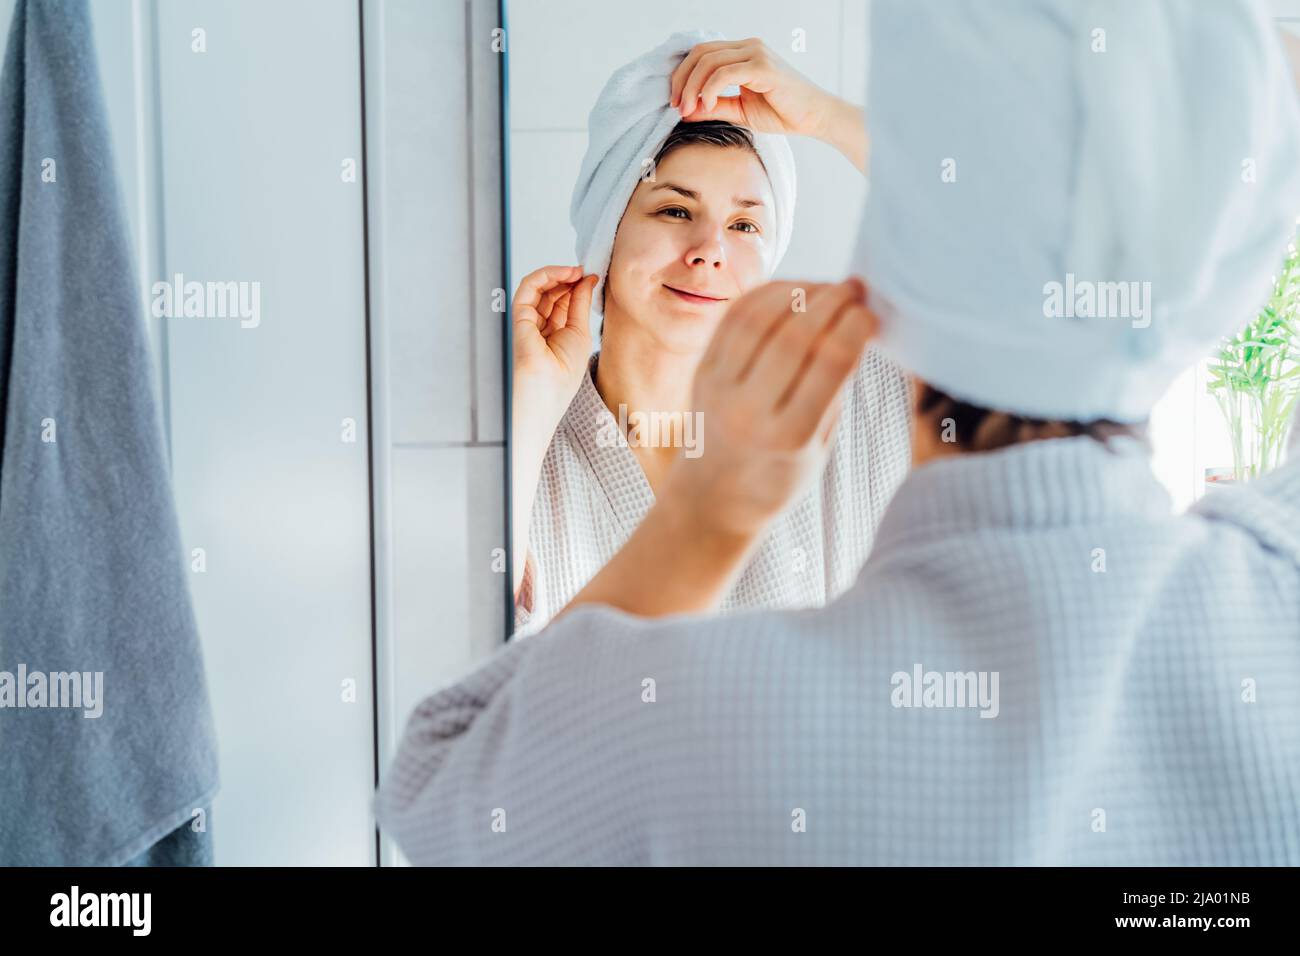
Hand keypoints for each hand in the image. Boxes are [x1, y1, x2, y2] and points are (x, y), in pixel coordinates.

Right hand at [512, 265, 597, 422]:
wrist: (547, 392)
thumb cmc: (562, 375)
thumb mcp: (579, 332)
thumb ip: (580, 303)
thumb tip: (587, 279)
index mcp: (554, 333)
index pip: (563, 301)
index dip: (576, 286)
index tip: (592, 275)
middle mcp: (539, 326)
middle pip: (551, 292)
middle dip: (568, 278)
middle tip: (585, 270)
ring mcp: (527, 321)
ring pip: (538, 287)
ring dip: (559, 273)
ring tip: (577, 270)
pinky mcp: (518, 316)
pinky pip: (528, 287)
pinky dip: (545, 275)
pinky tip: (565, 272)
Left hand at [662, 278, 877, 541]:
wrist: (711, 500)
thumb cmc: (776, 478)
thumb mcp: (820, 446)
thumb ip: (836, 390)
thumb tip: (856, 326)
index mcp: (788, 437)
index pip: (830, 362)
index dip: (856, 326)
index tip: (871, 314)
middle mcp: (748, 410)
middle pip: (796, 334)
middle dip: (832, 301)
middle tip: (855, 289)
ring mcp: (718, 388)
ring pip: (761, 317)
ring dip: (799, 290)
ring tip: (826, 288)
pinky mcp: (701, 371)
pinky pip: (734, 317)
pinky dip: (766, 295)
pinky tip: (791, 292)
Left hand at [669, 38, 867, 171]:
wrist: (815, 117)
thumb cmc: (783, 112)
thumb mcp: (740, 110)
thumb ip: (715, 107)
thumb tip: (686, 111)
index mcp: (743, 53)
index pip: (701, 53)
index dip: (682, 76)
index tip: (676, 103)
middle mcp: (748, 47)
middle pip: (700, 53)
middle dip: (681, 81)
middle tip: (677, 107)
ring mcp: (756, 53)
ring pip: (708, 61)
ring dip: (692, 88)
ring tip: (689, 110)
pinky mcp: (762, 67)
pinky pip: (724, 73)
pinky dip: (710, 90)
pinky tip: (708, 106)